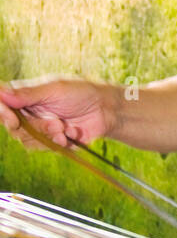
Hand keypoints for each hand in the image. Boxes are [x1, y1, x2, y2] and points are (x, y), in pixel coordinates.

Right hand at [0, 77, 116, 151]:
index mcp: (25, 98)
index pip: (3, 108)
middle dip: (37, 128)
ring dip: (49, 136)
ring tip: (65, 127)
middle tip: (56, 123)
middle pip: (15, 129)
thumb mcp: (54, 89)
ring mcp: (40, 129)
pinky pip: (47, 148)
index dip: (4, 115)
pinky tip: (73, 133)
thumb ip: (27, 94)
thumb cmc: (81, 92)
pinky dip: (60, 142)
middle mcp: (29, 114)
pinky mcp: (53, 141)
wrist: (106, 109)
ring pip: (29, 141)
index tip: (13, 119)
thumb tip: (0, 93)